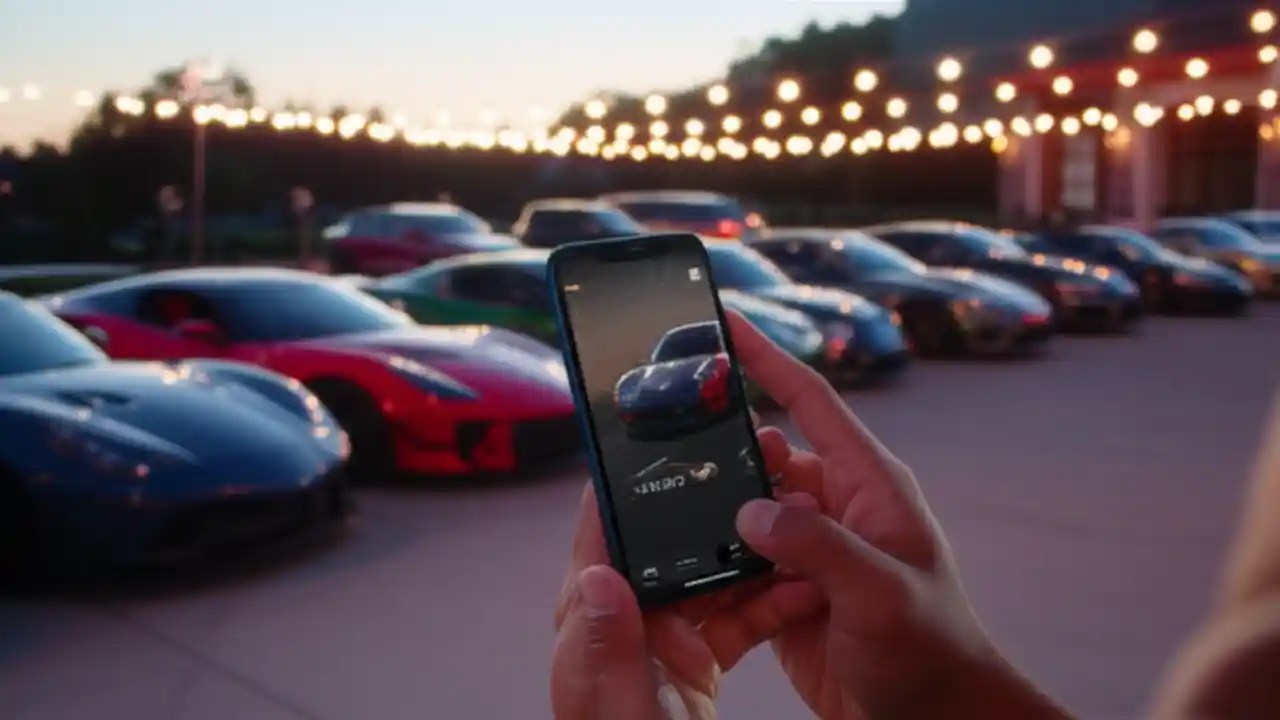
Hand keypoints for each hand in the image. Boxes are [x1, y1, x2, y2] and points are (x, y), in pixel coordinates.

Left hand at [550, 476, 825, 718]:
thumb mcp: (623, 712)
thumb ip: (608, 650)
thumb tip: (596, 574)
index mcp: (588, 622)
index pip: (601, 533)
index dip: (630, 484)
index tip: (669, 442)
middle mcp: (622, 620)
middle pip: (664, 543)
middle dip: (711, 508)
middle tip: (758, 471)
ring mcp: (661, 637)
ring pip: (707, 573)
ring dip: (750, 551)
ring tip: (794, 523)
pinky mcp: (695, 657)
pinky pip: (733, 614)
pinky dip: (766, 600)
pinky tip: (800, 588)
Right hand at [710, 311, 1070, 719]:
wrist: (930, 718)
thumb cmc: (930, 651)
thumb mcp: (881, 593)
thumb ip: (819, 546)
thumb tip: (752, 513)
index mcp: (868, 485)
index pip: (811, 403)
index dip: (767, 358)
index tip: (723, 321)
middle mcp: (835, 506)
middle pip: (764, 457)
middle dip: (725, 458)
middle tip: (680, 460)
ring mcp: (809, 548)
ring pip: (742, 512)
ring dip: (718, 525)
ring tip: (684, 531)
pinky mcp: (785, 589)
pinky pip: (737, 563)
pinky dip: (717, 570)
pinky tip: (700, 582)